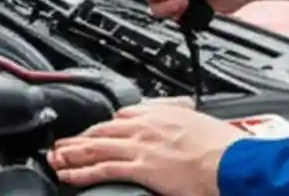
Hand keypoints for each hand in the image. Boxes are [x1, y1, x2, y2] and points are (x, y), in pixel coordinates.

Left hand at [48, 98, 247, 194]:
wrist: (232, 161)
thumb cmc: (224, 147)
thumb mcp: (201, 122)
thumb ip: (184, 117)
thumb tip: (182, 115)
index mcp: (160, 113)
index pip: (123, 115)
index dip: (105, 126)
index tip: (96, 131)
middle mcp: (145, 126)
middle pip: (102, 129)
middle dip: (79, 137)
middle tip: (62, 144)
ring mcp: (140, 146)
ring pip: (95, 147)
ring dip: (71, 154)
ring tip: (56, 159)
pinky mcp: (140, 167)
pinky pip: (102, 168)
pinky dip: (81, 172)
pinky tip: (69, 175)